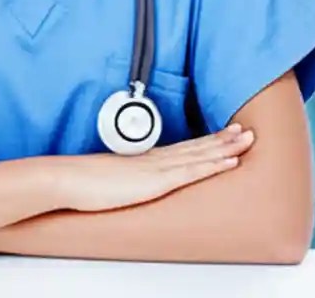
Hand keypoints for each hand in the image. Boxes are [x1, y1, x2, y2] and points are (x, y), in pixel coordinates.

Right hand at [56, 124, 254, 212]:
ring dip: (226, 147)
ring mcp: (157, 169)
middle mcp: (155, 160)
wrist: (67, 180)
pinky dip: (214, 164)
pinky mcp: (156, 181)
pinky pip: (192, 171)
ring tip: (247, 139)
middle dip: (223, 139)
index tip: (224, 134)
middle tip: (246, 130)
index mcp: (144, 160)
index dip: (206, 141)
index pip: (182, 149)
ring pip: (200, 155)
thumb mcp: (109, 179)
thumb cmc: (81, 182)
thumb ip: (124, 179)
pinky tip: (230, 161)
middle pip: (196, 147)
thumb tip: (127, 185)